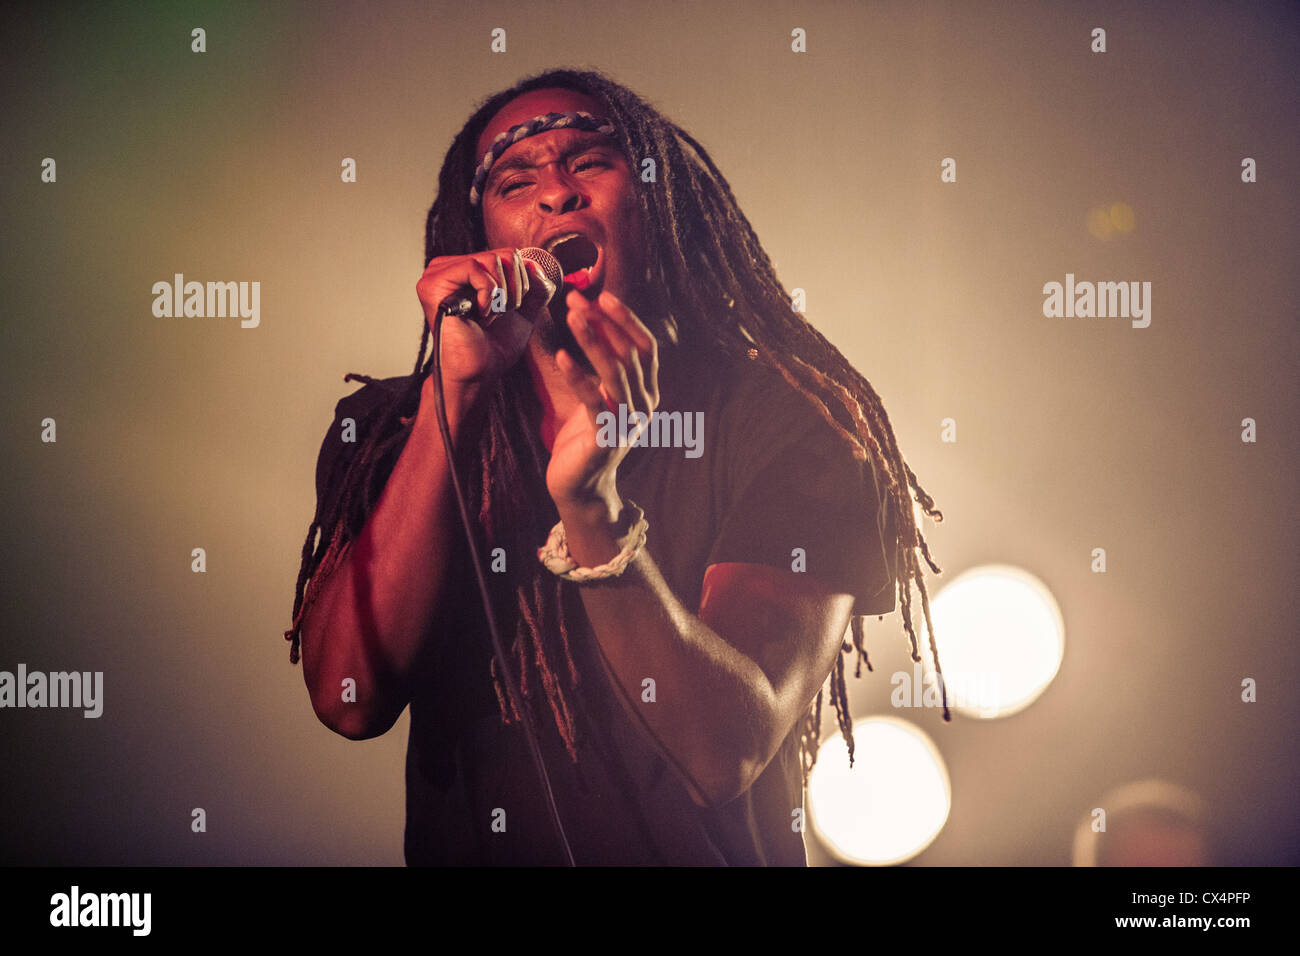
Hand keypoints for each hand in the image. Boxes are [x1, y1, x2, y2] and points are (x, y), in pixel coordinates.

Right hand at [415, 248, 555, 388]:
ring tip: (490, 314)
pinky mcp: (433, 283)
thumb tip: (534, 264)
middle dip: (514, 287)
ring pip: (491, 259)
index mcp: (465, 270)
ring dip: (502, 293)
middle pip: (502, 254)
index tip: (511, 307)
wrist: (480, 371)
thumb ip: (533, 286)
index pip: (506, 254)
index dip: (521, 280)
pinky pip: (475, 268)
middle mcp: (448, 267)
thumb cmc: (495, 345)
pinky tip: (479, 313)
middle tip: (501, 312)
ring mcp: (438, 274)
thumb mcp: (523, 310)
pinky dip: (488, 294)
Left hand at [548, 289, 659, 511]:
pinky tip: (562, 356)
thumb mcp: (595, 394)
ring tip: (572, 316)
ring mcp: (628, 422)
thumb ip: (600, 364)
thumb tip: (587, 319)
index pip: (646, 347)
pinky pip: (594, 400)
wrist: (579, 486)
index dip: (626, 319)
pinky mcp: (606, 437)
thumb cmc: (583, 437)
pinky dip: (578, 376)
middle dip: (603, 322)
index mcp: (647, 393)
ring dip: (593, 340)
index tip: (602, 295)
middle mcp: (644, 406)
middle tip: (576, 300)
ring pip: (616, 372)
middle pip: (630, 353)